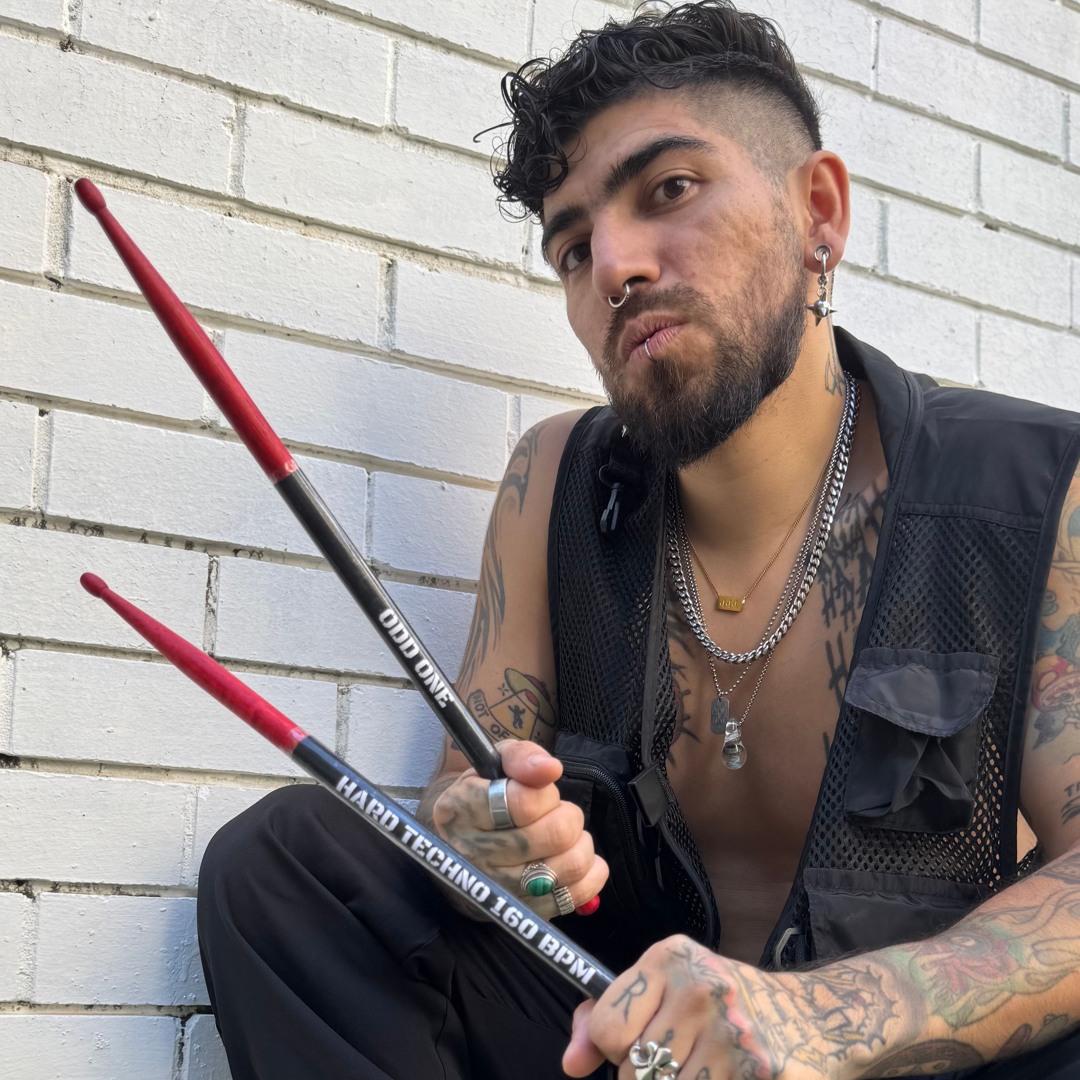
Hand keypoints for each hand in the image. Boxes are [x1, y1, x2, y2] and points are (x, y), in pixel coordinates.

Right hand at [431, 739, 607, 917]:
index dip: (545, 793)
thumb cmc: (486, 794)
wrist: (466, 843)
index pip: (523, 802)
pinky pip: (576, 895)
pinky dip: (590, 872)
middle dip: (568, 816)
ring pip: (571, 864)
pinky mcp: (522, 911)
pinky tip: (575, 856)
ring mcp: (499, 889)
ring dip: (580, 843)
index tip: (539, 791)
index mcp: (460, 811)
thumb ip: (521, 757)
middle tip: (557, 813)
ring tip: (565, 834)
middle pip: (555, 834)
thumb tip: (550, 769)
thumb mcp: (494, 763)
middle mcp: (474, 855)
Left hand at [563, 935, 888, 1079]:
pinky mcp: (760, 1073)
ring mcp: (734, 1034)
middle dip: (651, 1077)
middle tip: (684, 1060)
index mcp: (672, 957)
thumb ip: (610, 1016)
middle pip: (635, 1072)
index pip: (608, 1029)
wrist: (818, 1018)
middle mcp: (703, 988)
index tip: (639, 1043)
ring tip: (705, 1070)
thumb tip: (572, 1063)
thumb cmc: (726, 1007)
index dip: (617, 1049)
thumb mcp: (669, 989)